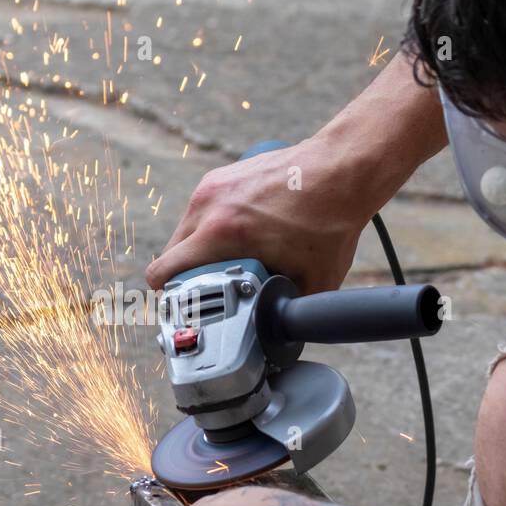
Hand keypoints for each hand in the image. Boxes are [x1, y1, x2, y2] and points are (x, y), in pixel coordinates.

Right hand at [145, 136, 371, 294]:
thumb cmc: (330, 218)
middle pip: (172, 254)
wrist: (342, 169)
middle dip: (187, 276)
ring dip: (198, 251)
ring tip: (227, 263)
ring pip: (185, 231)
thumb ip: (287, 312)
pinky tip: (238, 236)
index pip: (163, 272)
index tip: (182, 307)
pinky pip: (201, 211)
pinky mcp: (221, 176)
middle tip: (211, 290)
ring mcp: (212, 186)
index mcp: (220, 233)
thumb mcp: (312, 280)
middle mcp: (208, 206)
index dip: (171, 297)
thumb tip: (279, 336)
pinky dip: (211, 228)